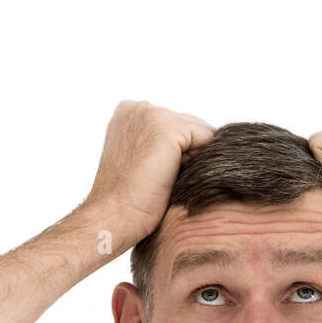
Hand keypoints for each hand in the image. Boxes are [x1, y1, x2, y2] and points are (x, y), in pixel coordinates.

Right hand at [81, 100, 214, 249]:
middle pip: (190, 126)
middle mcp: (139, 106)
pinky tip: (171, 176)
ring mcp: (153, 114)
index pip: (176, 124)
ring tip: (164, 178)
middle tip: (160, 179)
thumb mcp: (142, 159)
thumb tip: (202, 142)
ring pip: (200, 133)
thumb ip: (162, 142)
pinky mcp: (168, 128)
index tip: (154, 173)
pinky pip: (207, 139)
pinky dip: (198, 162)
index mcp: (129, 111)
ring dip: (193, 160)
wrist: (114, 216)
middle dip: (188, 154)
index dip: (178, 154)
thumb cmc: (128, 200)